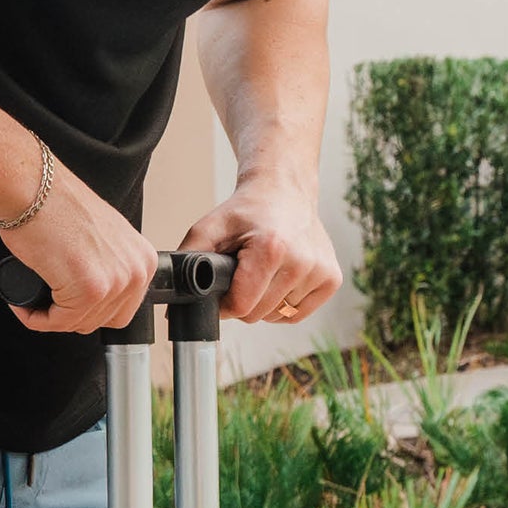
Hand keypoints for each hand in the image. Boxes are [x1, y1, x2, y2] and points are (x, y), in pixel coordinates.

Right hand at [2, 160, 158, 334]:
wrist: (35, 188)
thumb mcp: (102, 236)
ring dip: (50, 317)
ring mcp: (115, 282)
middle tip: (46, 301)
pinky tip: (24, 305)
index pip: (122, 307)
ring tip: (33, 301)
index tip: (66, 302)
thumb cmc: (56, 205)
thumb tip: (96, 291)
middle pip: (102, 320)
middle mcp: (136, 271)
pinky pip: (58, 322)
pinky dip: (35, 318)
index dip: (90, 310)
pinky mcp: (89, 291)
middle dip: (70, 315)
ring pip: (79, 323)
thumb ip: (110, 262)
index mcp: (143, 258)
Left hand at [182, 177, 343, 328]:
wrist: (285, 191)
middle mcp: (302, 262)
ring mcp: (321, 272)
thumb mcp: (210, 228)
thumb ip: (188, 260)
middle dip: (244, 300)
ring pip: (278, 316)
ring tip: (265, 270)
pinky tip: (282, 277)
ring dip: (265, 301)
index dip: (224, 303)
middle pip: (258, 314)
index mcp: (272, 249)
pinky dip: (285, 303)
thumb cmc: (247, 211)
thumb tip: (174, 303)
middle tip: (244, 272)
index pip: (241, 307)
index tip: (222, 285)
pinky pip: (298, 314)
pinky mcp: (332, 279)